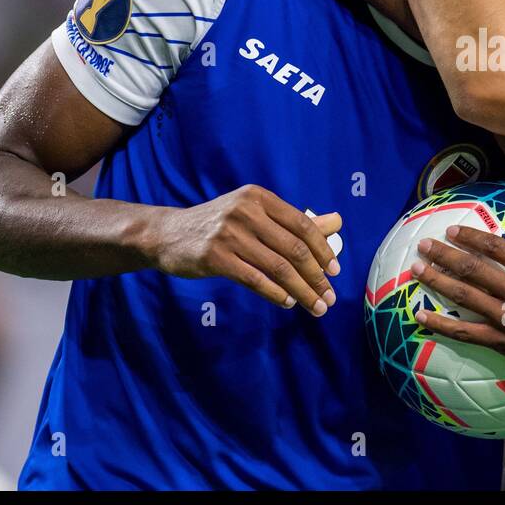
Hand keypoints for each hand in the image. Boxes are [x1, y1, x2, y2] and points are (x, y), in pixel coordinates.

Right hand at [150, 184, 341, 313]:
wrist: (168, 234)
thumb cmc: (219, 225)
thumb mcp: (255, 215)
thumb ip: (295, 221)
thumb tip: (337, 221)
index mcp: (260, 198)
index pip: (302, 224)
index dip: (323, 250)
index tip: (335, 271)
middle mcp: (246, 211)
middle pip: (293, 248)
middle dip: (316, 276)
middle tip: (330, 296)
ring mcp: (229, 234)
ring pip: (277, 267)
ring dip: (302, 290)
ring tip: (316, 306)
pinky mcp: (214, 257)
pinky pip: (254, 279)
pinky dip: (275, 293)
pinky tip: (288, 302)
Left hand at [411, 222, 504, 399]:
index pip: (497, 247)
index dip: (471, 237)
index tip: (452, 230)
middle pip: (474, 268)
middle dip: (445, 254)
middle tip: (424, 245)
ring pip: (465, 295)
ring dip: (438, 281)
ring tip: (417, 269)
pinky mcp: (503, 343)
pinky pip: (466, 332)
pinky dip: (442, 324)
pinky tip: (421, 315)